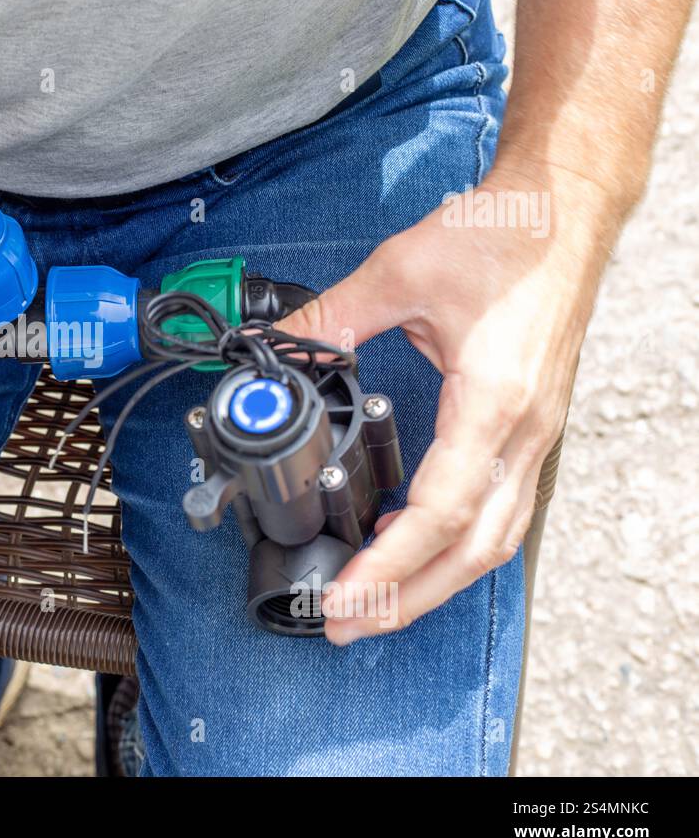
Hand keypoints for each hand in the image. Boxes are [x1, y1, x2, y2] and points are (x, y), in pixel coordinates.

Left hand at [279, 162, 619, 643]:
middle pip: (472, 550)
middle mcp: (523, 432)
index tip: (345, 596)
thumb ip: (331, 319)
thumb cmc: (499, 237)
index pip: (442, 510)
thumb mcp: (398, 270)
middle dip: (409, 598)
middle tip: (346, 624)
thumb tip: (274, 351)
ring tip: (377, 607)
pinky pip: (501, 511)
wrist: (562, 213)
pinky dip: (457, 545)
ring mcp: (535, 436)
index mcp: (492, 400)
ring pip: (494, 540)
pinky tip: (415, 549)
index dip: (391, 564)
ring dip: (434, 583)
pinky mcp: (531, 430)